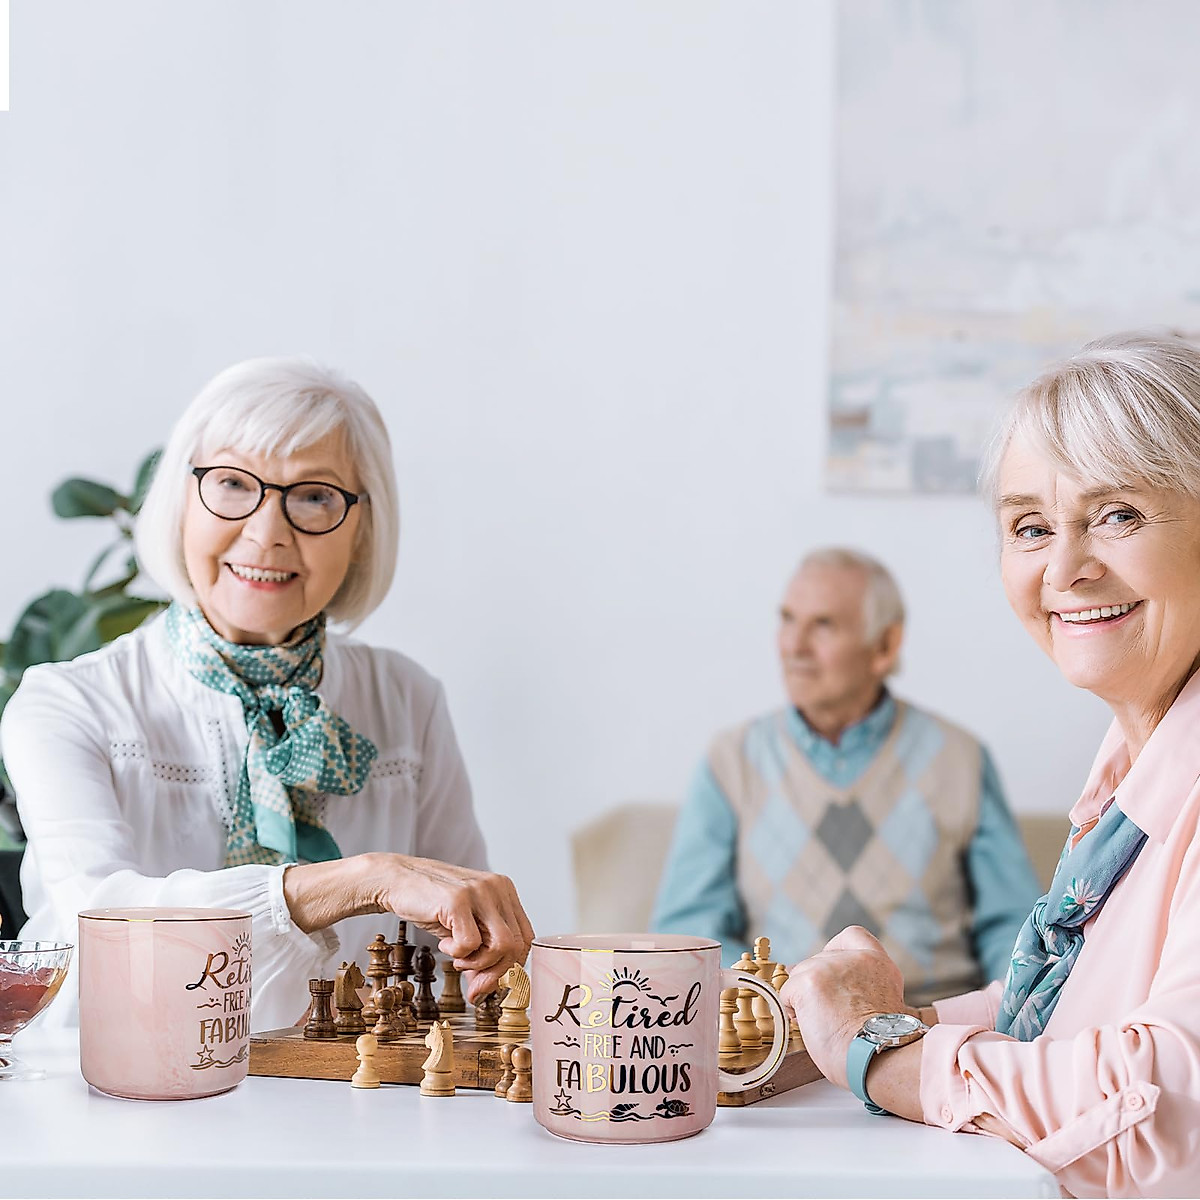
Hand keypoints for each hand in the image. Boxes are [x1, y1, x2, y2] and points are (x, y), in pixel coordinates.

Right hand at [283, 852, 534, 1002]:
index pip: (526, 937)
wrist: (397, 880)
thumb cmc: (431, 905)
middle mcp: (498, 887)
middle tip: (472, 985)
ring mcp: (480, 891)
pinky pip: (471, 943)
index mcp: (505, 891)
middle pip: (517, 944)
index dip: (510, 967)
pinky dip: (457, 953)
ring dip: (479, 964)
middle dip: (495, 974)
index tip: (487, 984)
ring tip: (457, 960)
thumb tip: (488, 989)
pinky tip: (444, 943)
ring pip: (502, 945)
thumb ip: (482, 952)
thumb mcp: (464, 926)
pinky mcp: (458, 899)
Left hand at [778, 925, 907, 1087]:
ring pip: (801, 975)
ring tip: (822, 1025)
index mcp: (878, 964)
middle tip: (827, 1014)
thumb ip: (855, 985)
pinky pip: (787, 992)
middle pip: (820, 960)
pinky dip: (791, 1010)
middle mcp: (855, 959)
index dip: (837, 950)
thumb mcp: (879, 1004)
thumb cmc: (877, 1045)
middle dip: (816, 985)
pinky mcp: (809, 980)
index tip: (833, 972)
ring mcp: (830, 966)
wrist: (879, 1057)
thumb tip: (813, 976)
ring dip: (804, 999)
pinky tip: (809, 1026)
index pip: (853, 936)